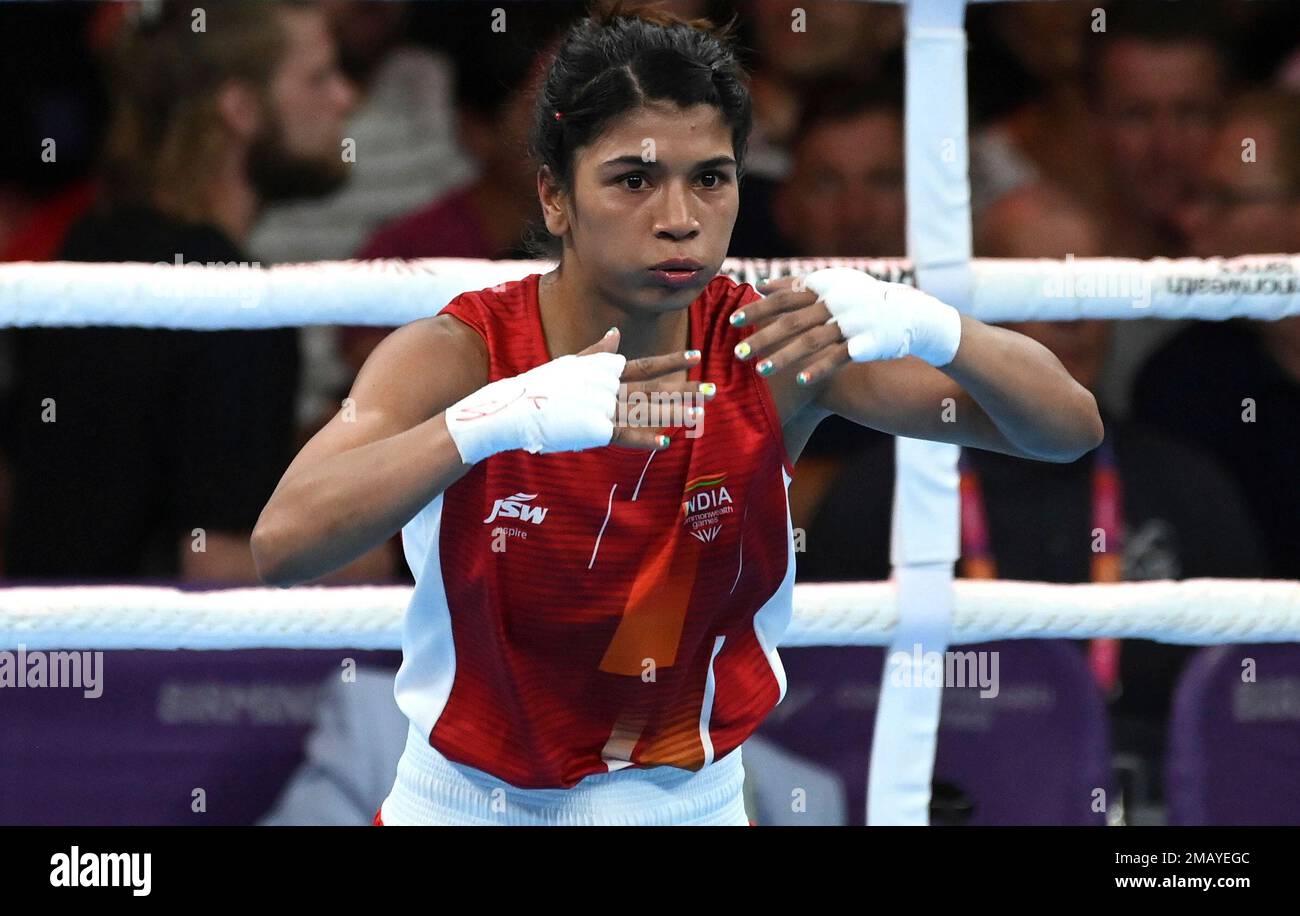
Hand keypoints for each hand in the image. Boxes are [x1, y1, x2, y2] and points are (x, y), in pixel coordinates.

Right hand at [444, 328, 715, 463]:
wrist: (514, 408)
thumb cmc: (541, 386)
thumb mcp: (571, 363)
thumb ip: (598, 351)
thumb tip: (617, 332)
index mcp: (603, 369)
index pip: (646, 364)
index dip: (672, 361)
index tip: (696, 357)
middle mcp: (606, 386)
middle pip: (653, 388)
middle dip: (684, 389)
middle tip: (712, 390)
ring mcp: (601, 407)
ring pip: (645, 411)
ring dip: (673, 413)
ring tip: (699, 415)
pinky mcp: (593, 429)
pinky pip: (625, 435)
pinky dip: (645, 438)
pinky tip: (665, 442)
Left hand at [729, 269, 962, 385]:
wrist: (908, 313)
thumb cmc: (861, 299)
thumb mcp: (832, 283)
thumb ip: (794, 284)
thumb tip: (759, 285)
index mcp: (825, 284)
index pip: (784, 297)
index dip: (757, 309)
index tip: (733, 322)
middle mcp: (836, 301)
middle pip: (792, 321)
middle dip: (763, 337)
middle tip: (738, 354)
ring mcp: (851, 322)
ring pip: (810, 341)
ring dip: (783, 356)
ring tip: (760, 371)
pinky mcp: (864, 342)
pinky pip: (836, 357)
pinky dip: (818, 368)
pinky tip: (799, 381)